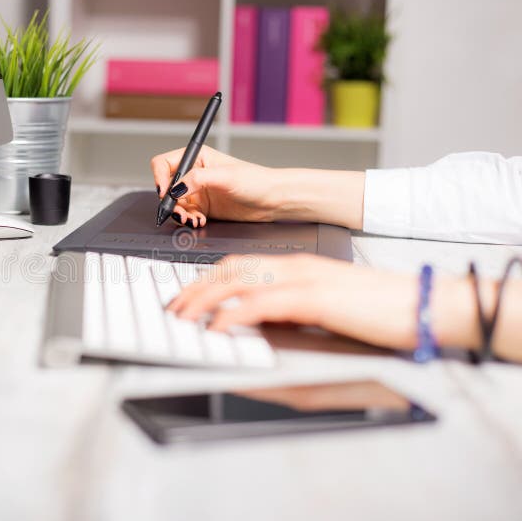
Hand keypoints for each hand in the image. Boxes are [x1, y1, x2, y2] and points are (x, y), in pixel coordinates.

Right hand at [150, 146, 365, 229]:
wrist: (274, 200)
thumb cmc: (257, 181)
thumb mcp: (225, 176)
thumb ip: (197, 179)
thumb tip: (175, 188)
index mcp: (197, 157)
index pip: (164, 164)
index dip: (160, 178)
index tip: (166, 193)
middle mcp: (195, 173)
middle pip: (166, 186)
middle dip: (169, 201)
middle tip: (178, 212)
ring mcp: (198, 192)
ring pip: (174, 204)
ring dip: (179, 214)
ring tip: (191, 220)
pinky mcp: (204, 208)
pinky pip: (186, 215)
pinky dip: (189, 221)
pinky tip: (199, 222)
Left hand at [167, 253, 479, 351]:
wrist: (421, 305)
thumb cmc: (378, 310)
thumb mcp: (324, 307)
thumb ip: (290, 310)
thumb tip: (258, 325)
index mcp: (296, 266)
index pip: (238, 266)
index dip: (206, 281)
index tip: (186, 298)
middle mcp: (294, 266)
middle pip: (229, 270)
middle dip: (195, 289)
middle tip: (173, 309)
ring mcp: (304, 278)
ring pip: (237, 281)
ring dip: (203, 300)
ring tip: (183, 319)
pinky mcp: (315, 297)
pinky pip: (262, 303)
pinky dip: (233, 314)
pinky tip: (217, 328)